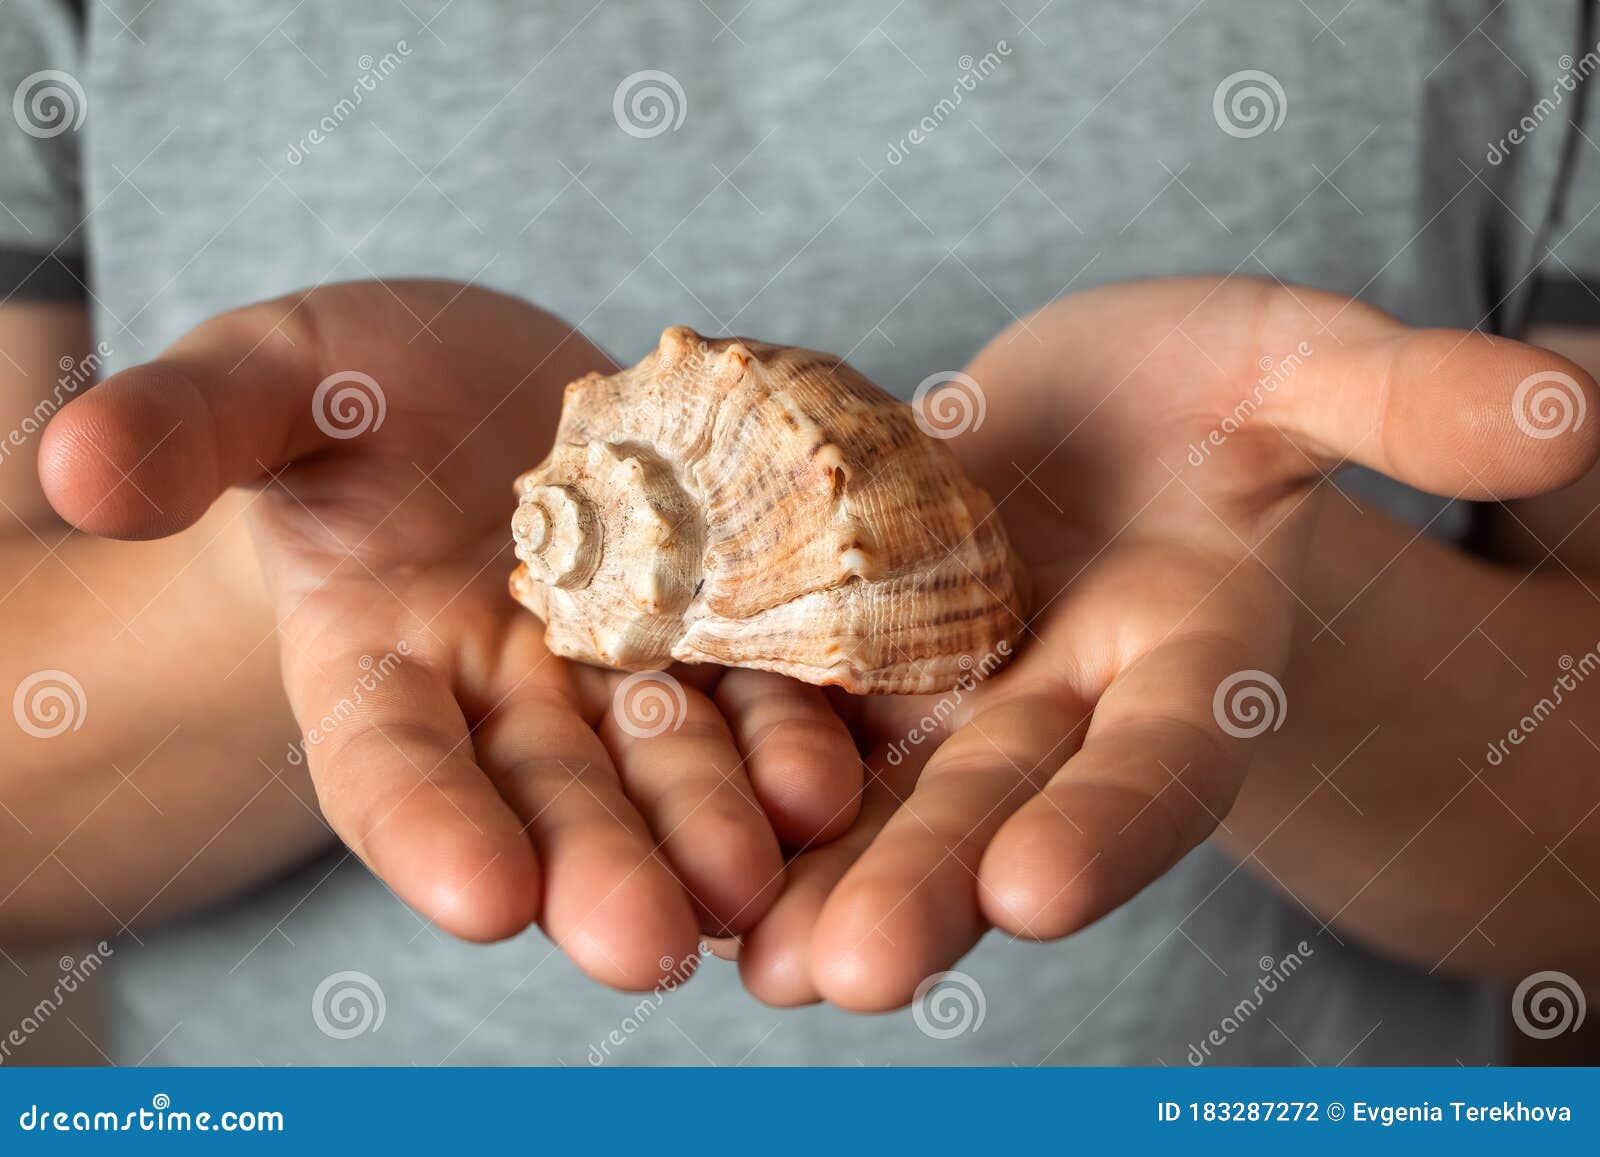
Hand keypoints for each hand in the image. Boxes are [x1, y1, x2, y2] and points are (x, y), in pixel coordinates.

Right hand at [38, 280, 860, 988]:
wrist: (495, 389)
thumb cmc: (358, 393)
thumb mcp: (274, 381)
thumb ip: (192, 426)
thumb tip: (73, 464)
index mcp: (377, 662)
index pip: (390, 764)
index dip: (427, 829)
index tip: (474, 893)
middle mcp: (508, 696)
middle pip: (552, 795)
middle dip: (596, 867)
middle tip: (646, 944)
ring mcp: (623, 668)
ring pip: (668, 758)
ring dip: (712, 823)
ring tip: (758, 875)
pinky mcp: (720, 628)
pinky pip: (760, 683)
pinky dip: (792, 727)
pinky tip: (832, 773)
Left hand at [735, 275, 1599, 1008]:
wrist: (1067, 413)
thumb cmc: (1198, 387)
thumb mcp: (1292, 367)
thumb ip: (1399, 399)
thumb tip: (1579, 401)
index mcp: (1179, 669)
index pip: (1158, 763)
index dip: (1111, 821)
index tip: (1044, 887)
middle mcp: (1055, 715)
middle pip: (995, 811)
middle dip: (931, 887)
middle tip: (853, 971)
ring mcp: (940, 703)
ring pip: (881, 805)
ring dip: (819, 884)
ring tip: (756, 963)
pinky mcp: (844, 665)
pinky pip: (787, 734)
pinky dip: (740, 790)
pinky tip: (679, 850)